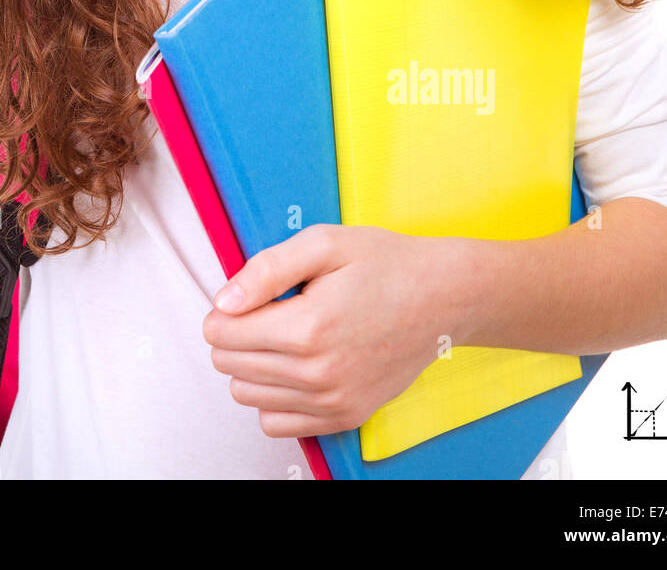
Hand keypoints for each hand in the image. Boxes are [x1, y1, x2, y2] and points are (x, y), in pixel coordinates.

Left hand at [202, 223, 460, 438]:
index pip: (222, 334)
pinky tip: (293, 366)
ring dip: (250, 367)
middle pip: (230, 366)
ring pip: (248, 397)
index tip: (243, 297)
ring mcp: (334, 401)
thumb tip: (225, 301)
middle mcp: (319, 373)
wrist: (444, 297)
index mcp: (308, 326)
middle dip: (232, 336)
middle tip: (263, 311)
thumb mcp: (323, 243)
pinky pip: (277, 423)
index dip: (223, 311)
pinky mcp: (346, 416)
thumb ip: (266, 270)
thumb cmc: (385, 264)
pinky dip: (273, 397)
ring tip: (280, 336)